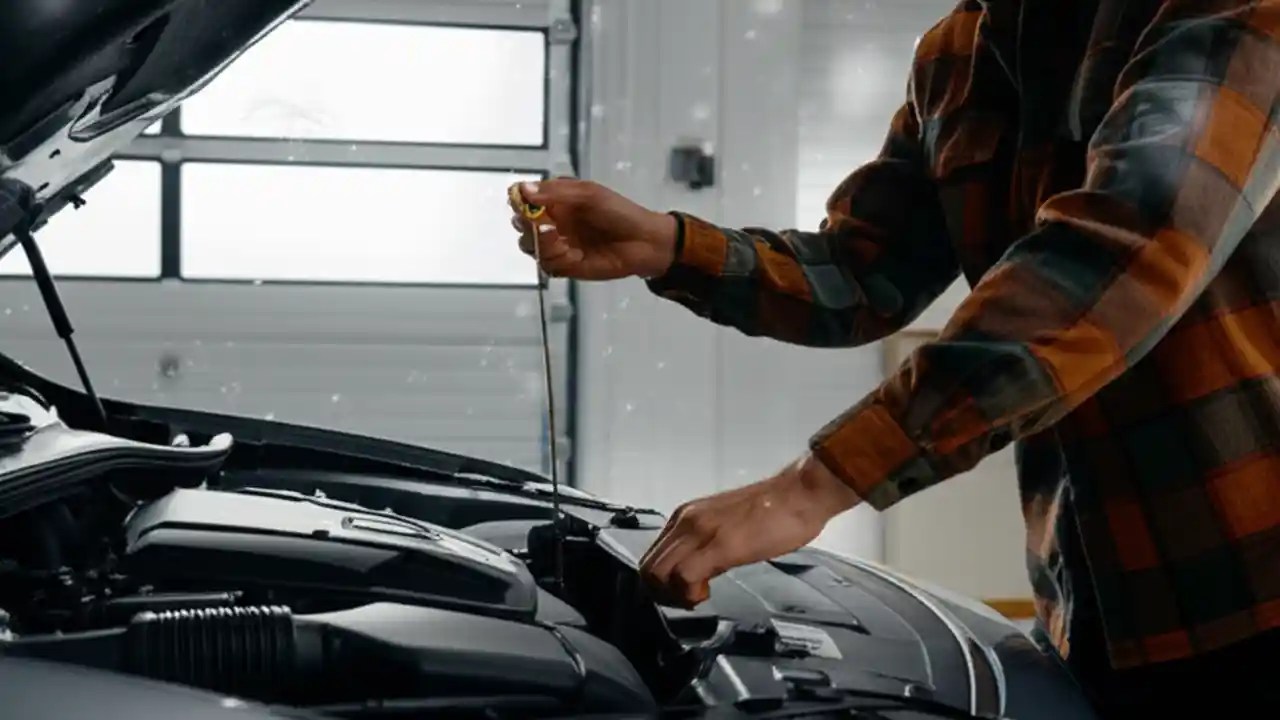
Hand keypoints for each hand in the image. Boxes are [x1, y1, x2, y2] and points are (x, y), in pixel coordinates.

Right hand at [508, 178, 678, 279]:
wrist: (644, 243)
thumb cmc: (618, 212)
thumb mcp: (589, 195)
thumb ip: (555, 193)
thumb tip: (521, 189)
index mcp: (556, 201)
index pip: (523, 200)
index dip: (519, 203)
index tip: (524, 206)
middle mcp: (552, 222)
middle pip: (521, 226)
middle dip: (526, 227)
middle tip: (544, 227)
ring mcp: (558, 245)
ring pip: (530, 247)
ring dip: (542, 245)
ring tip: (563, 242)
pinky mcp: (566, 266)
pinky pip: (547, 266)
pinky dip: (555, 260)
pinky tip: (573, 255)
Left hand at [638, 453, 860, 608]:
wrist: (800, 492)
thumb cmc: (774, 509)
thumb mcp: (727, 525)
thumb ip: (708, 543)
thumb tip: (699, 568)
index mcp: (687, 516)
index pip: (652, 556)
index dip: (661, 583)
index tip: (682, 592)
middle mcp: (686, 520)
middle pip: (648, 568)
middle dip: (661, 594)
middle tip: (687, 600)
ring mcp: (701, 531)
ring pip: (658, 573)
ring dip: (673, 595)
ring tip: (698, 597)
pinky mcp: (720, 545)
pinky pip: (684, 576)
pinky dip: (689, 594)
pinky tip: (707, 592)